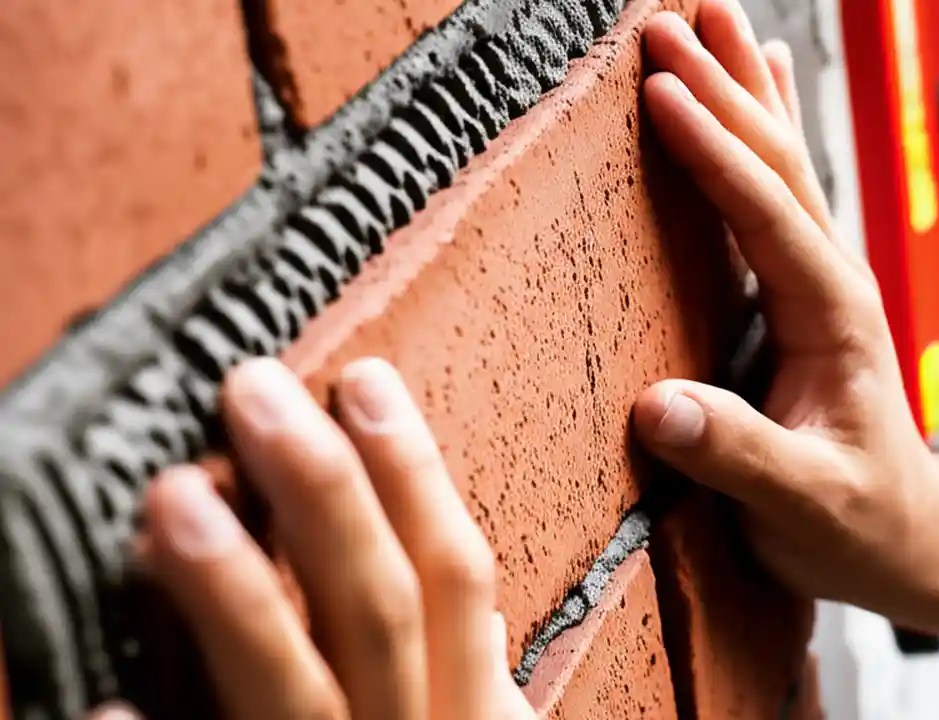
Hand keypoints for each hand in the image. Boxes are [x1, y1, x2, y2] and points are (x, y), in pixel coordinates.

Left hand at [115, 358, 534, 718]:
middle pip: (380, 608)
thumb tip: (488, 618)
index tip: (361, 381)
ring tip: (176, 497)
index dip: (414, 475)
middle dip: (323, 491)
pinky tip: (107, 702)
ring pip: (296, 686)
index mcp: (472, 709)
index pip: (454, 576)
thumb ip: (473, 678)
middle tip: (254, 393)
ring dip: (236, 589)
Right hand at [632, 0, 938, 617]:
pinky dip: (765, 126)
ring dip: (740, 83)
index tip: (657, 89)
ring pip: (778, 160)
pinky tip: (765, 76)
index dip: (711, 147)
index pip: (765, 211)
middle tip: (660, 18)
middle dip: (718, 84)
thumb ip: (740, 457)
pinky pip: (776, 192)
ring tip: (709, 13)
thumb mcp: (806, 506)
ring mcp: (816, 280)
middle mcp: (828, 280)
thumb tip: (659, 406)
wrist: (914, 541)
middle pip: (774, 159)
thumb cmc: (863, 527)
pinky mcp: (798, 293)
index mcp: (831, 314)